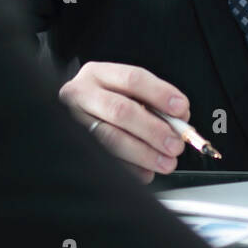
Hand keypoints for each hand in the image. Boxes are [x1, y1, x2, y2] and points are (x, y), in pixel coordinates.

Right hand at [59, 61, 189, 182]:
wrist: (66, 121)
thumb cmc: (107, 104)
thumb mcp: (127, 93)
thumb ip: (153, 103)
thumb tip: (179, 121)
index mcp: (99, 74)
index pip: (132, 79)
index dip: (159, 94)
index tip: (181, 109)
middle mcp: (82, 94)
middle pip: (121, 110)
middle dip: (153, 129)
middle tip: (175, 144)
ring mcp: (73, 122)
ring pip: (111, 139)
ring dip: (144, 153)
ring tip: (166, 162)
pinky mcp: (74, 148)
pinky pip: (105, 160)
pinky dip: (130, 170)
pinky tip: (146, 173)